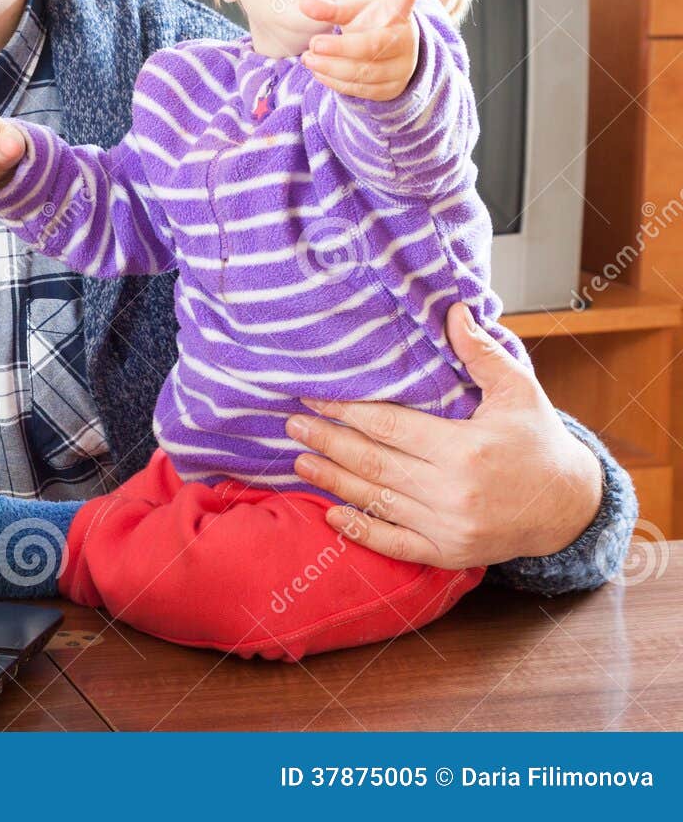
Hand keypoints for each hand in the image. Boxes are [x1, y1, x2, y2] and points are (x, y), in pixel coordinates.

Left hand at [284, 302, 603, 567]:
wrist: (571, 508)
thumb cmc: (539, 441)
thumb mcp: (517, 391)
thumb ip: (481, 353)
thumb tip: (453, 310)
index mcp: (465, 448)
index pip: (389, 425)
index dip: (346, 410)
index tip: (313, 397)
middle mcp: (452, 491)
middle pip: (373, 463)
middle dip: (328, 441)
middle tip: (292, 424)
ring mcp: (448, 527)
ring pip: (377, 500)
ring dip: (333, 480)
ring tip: (299, 460)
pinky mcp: (449, 553)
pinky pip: (396, 543)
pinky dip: (361, 531)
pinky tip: (330, 514)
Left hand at [298, 0, 419, 101]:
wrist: (391, 53)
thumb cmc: (371, 24)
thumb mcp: (354, 12)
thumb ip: (331, 9)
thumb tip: (303, 4)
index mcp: (398, 15)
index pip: (402, 3)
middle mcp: (405, 41)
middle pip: (372, 46)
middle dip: (340, 48)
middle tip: (314, 44)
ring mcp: (401, 68)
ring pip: (364, 72)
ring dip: (331, 67)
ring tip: (308, 58)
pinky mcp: (391, 89)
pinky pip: (361, 89)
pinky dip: (335, 82)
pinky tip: (318, 71)